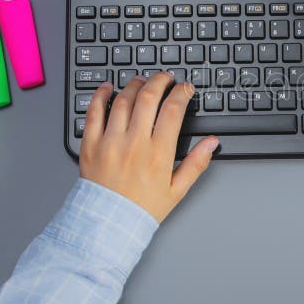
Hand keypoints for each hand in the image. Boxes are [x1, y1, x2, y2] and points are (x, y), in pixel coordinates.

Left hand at [79, 72, 218, 222]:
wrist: (107, 226)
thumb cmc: (141, 209)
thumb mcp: (177, 190)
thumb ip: (196, 163)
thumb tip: (212, 143)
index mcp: (158, 154)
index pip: (173, 110)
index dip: (182, 93)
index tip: (186, 88)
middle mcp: (134, 144)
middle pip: (148, 98)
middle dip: (159, 81)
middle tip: (165, 77)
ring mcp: (110, 142)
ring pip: (122, 101)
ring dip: (134, 85)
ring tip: (142, 81)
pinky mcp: (90, 145)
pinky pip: (93, 113)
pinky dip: (100, 96)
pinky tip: (108, 88)